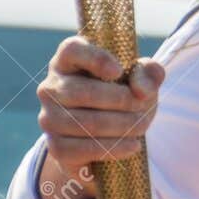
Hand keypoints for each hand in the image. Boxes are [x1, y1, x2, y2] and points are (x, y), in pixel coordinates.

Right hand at [36, 37, 163, 198]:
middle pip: (82, 92)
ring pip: (85, 123)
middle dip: (120, 101)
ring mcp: (50, 118)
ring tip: (142, 126)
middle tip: (142, 107)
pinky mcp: (56, 146)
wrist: (106, 138)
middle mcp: (51, 87)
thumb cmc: (122, 97)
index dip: (95, 59)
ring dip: (121, 126)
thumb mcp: (140, 80)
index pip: (72, 50)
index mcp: (69, 61)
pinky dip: (112, 148)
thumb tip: (143, 89)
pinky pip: (82, 149)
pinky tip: (132, 145)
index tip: (118, 71)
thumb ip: (148, 73)